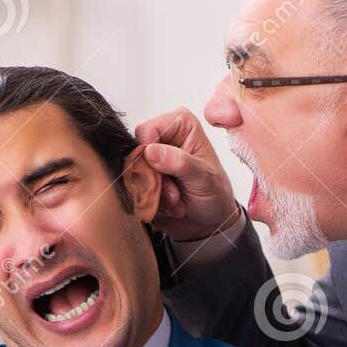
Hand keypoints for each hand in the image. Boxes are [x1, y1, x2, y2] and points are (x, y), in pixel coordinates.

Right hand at [133, 107, 241, 241]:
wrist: (210, 221)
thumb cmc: (215, 193)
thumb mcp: (204, 178)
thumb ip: (181, 163)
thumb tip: (152, 151)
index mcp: (180, 124)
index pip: (146, 130)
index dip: (149, 153)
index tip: (163, 172)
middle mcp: (162, 137)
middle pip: (135, 154)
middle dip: (153, 179)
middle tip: (175, 194)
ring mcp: (150, 160)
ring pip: (132, 175)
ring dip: (153, 194)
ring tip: (176, 200)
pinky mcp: (143, 179)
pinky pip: (133, 192)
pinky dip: (150, 203)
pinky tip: (168, 206)